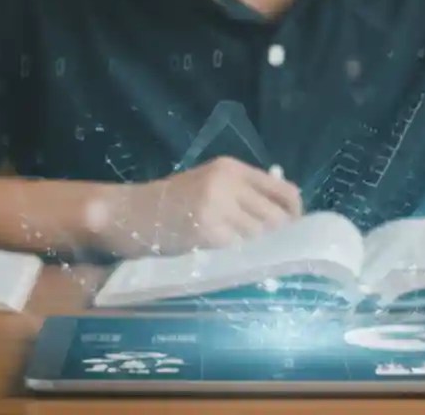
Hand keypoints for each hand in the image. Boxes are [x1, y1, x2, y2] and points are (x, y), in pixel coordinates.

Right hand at [92, 157, 302, 257]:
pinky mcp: (207, 232)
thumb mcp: (209, 182)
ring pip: (259, 235)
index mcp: (232, 168)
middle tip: (268, 248)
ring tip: (242, 252)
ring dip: (255, 248)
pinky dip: (237, 257)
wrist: (130, 211)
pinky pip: (238, 249)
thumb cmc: (172, 200)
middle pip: (276, 216)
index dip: (294, 213)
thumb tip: (285, 213)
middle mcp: (228, 183)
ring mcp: (218, 207)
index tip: (292, 229)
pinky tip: (226, 257)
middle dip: (276, 235)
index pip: (284, 190)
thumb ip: (243, 191)